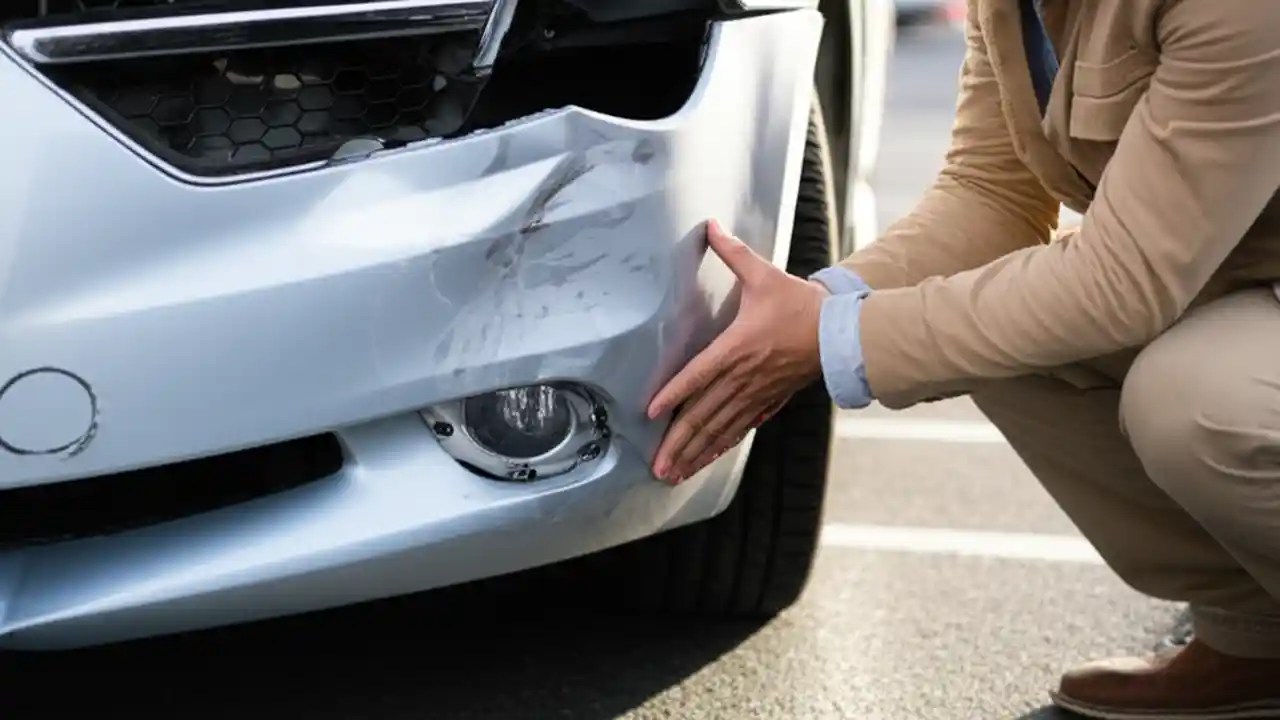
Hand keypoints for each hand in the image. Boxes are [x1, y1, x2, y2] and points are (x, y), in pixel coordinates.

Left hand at [648, 219, 828, 483]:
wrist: (841, 332)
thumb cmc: (800, 304)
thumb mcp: (764, 275)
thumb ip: (734, 252)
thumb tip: (710, 225)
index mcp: (737, 348)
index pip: (698, 375)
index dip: (674, 395)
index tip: (651, 414)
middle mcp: (743, 378)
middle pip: (705, 416)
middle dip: (678, 444)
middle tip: (656, 467)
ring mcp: (755, 394)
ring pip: (719, 430)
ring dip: (694, 454)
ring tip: (671, 475)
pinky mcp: (767, 402)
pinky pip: (738, 430)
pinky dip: (719, 448)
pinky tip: (703, 462)